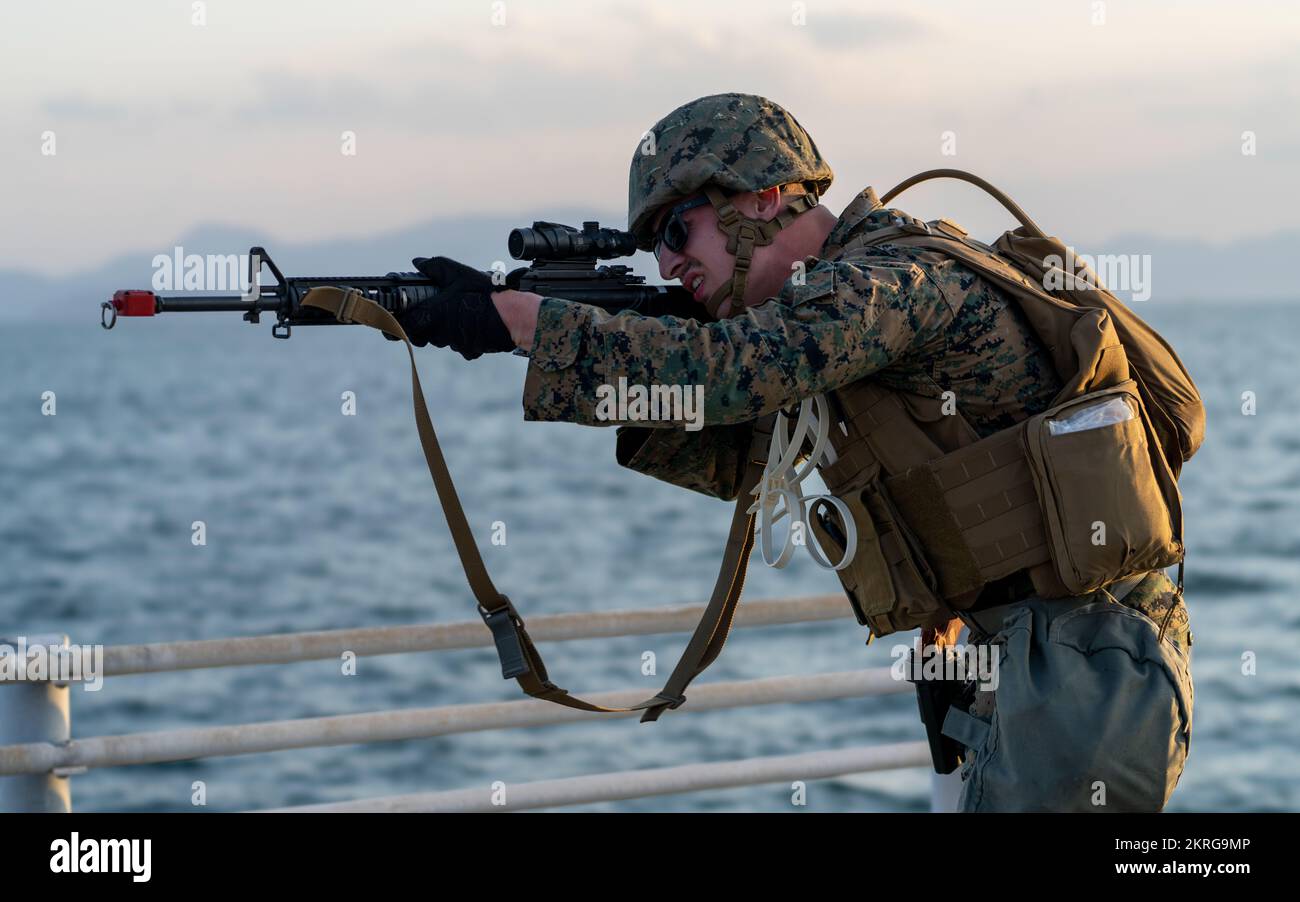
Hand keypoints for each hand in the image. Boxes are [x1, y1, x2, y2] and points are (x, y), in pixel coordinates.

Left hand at [391, 257, 515, 358]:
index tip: (392, 319)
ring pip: (441, 339)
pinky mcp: (470, 351)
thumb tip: (418, 263)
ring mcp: (456, 344)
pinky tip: (472, 322)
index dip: (395, 324)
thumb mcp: (459, 274)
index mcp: (434, 315)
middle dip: (422, 324)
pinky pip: (459, 345)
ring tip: (459, 311)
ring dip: (443, 328)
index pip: (404, 326)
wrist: (514, 317)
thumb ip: (435, 267)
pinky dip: (462, 335)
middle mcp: (441, 334)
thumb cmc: (486, 295)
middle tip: (432, 309)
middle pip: (421, 334)